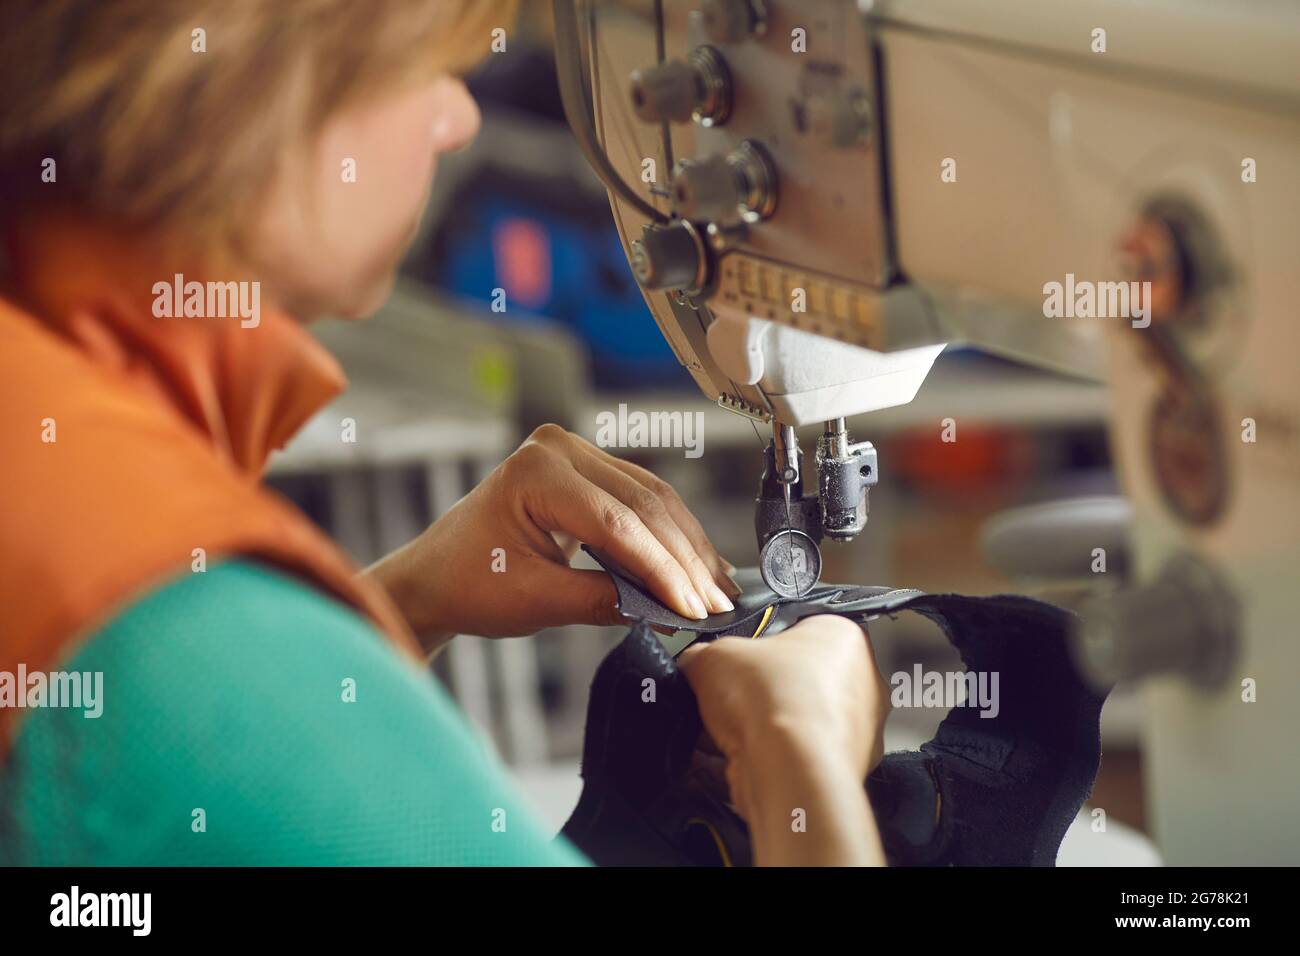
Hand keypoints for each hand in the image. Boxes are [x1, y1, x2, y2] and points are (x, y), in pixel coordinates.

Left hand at [367, 424, 739, 647]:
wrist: (436, 576)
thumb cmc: (470, 584)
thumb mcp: (537, 600)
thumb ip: (604, 601)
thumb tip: (668, 610)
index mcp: (536, 471)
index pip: (618, 522)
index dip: (662, 569)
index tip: (694, 607)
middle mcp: (559, 448)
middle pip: (644, 504)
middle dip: (684, 559)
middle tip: (717, 602)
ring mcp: (574, 454)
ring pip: (652, 499)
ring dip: (687, 546)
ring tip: (717, 588)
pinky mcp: (587, 471)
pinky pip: (640, 501)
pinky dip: (670, 537)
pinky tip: (697, 566)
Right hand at [679, 614, 890, 864]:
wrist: (789, 768)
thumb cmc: (775, 702)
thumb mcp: (715, 656)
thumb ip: (704, 655)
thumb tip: (695, 663)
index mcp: (842, 637)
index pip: (798, 630)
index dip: (758, 646)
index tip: (735, 659)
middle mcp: (860, 681)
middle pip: (794, 680)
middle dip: (756, 691)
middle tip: (726, 695)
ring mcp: (855, 730)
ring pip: (793, 721)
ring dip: (758, 727)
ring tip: (725, 730)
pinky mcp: (839, 770)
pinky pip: (794, 757)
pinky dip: (763, 759)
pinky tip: (734, 759)